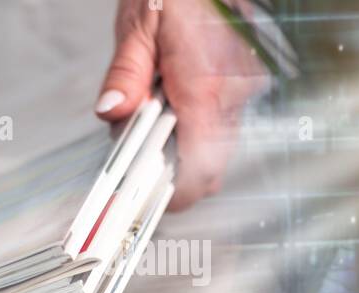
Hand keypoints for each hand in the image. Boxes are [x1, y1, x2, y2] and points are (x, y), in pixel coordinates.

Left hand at [96, 0, 267, 210]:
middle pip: (210, 167)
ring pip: (218, 147)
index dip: (176, 194)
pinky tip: (173, 101)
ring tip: (155, 116)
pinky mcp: (246, 84)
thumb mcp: (137, 27)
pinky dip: (197, 126)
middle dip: (175, 172)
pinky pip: (224, 123)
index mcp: (204, 86)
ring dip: (186, 148)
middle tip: (141, 158)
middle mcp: (232, 94)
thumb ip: (124, 74)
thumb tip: (111, 113)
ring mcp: (244, 91)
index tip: (149, 198)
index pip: (200, 167)